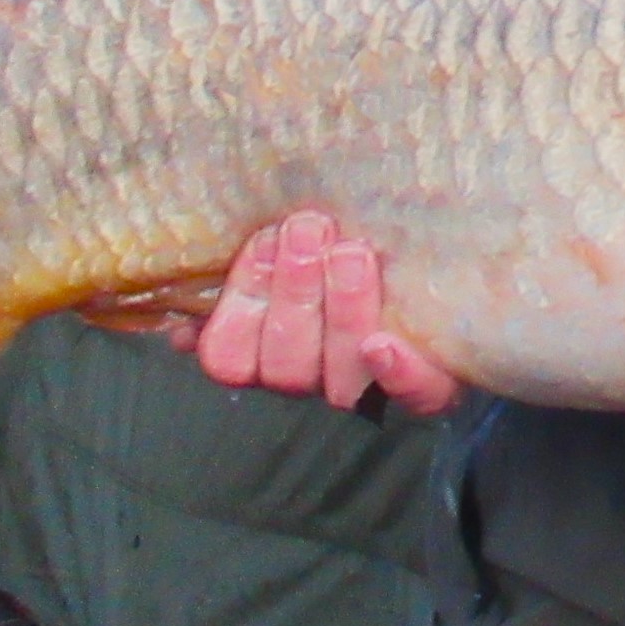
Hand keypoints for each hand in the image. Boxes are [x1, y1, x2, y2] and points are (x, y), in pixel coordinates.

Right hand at [169, 211, 461, 415]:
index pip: (229, 356)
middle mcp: (312, 375)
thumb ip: (237, 271)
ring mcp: (369, 384)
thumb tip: (182, 323)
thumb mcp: (282, 246)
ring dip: (340, 311)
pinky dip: (401, 374)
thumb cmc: (340, 238)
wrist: (442, 264)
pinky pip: (418, 397)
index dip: (241, 304)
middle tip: (309, 228)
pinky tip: (386, 344)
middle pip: (285, 365)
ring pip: (340, 380)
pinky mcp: (430, 385)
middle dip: (293, 292)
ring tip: (349, 251)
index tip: (263, 241)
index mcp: (264, 349)